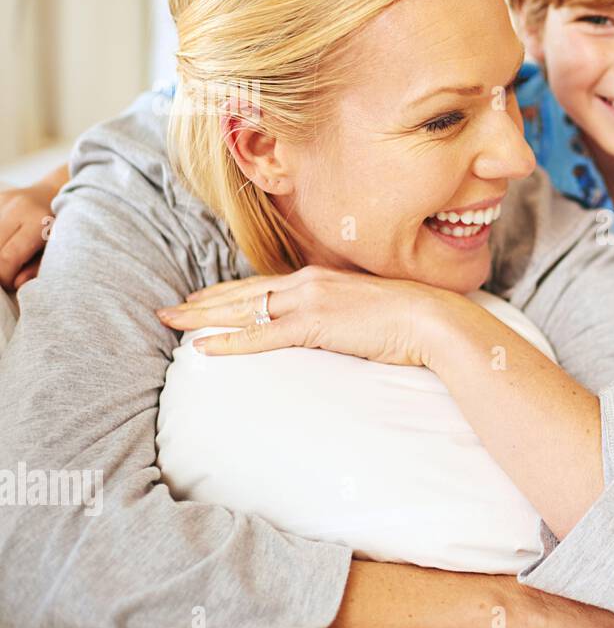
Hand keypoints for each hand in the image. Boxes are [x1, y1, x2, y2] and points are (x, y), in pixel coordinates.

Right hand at [0, 182, 56, 289]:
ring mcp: (3, 201)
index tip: (9, 283)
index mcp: (38, 222)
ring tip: (6, 260)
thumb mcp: (59, 248)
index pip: (7, 257)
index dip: (4, 277)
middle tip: (5, 275)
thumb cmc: (62, 226)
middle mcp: (17, 208)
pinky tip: (4, 245)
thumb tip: (17, 284)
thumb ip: (39, 267)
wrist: (60, 194)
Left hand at [156, 264, 452, 366]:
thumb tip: (332, 328)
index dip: (227, 294)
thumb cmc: (408, 319)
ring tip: (172, 326)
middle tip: (169, 312)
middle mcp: (308, 282)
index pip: (262, 285)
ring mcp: (309, 301)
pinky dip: (230, 342)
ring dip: (204, 319)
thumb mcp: (366, 309)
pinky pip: (261, 335)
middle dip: (202, 303)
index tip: (200, 301)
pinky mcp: (314, 325)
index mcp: (319, 278)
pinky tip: (203, 349)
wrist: (431, 319)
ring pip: (243, 310)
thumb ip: (341, 314)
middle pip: (243, 293)